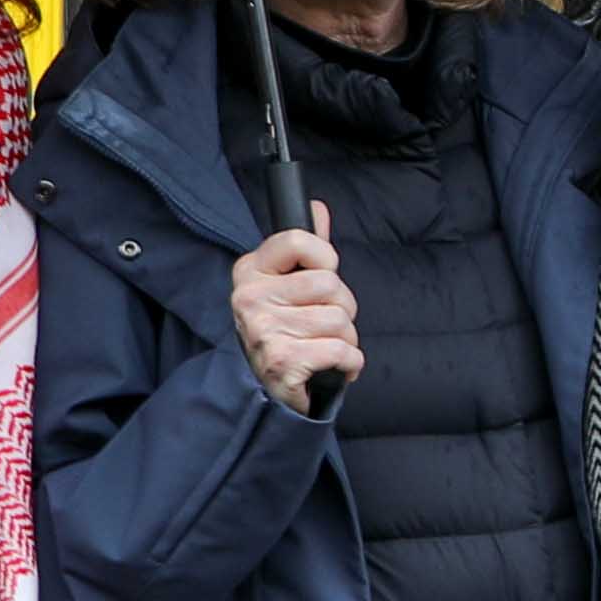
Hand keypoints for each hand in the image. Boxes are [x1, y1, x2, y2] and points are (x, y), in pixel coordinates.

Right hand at [227, 210, 358, 415]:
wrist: (269, 392)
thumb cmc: (285, 331)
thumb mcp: (287, 285)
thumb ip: (305, 247)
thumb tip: (316, 208)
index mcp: (250, 271)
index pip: (298, 240)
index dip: (325, 258)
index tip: (322, 276)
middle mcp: (250, 299)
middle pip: (329, 284)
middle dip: (342, 307)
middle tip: (323, 325)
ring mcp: (264, 332)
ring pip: (340, 320)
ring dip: (346, 338)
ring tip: (325, 347)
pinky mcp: (283, 363)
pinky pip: (343, 351)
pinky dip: (350, 363)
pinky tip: (332, 367)